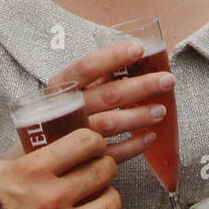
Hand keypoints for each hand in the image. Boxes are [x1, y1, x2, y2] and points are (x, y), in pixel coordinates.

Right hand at [0, 129, 119, 208]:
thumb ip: (18, 153)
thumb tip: (36, 137)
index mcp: (33, 170)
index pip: (84, 142)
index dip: (94, 140)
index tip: (92, 144)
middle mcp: (52, 196)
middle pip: (103, 169)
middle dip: (105, 164)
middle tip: (99, 165)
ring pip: (110, 201)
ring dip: (108, 193)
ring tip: (100, 191)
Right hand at [48, 41, 172, 163]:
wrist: (40, 149)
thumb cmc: (64, 110)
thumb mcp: (71, 88)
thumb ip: (97, 75)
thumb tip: (138, 53)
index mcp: (62, 85)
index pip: (87, 66)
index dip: (114, 56)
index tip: (139, 48)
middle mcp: (66, 109)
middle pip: (108, 94)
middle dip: (141, 86)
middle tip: (168, 80)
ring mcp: (74, 135)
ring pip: (111, 123)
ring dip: (139, 116)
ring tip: (162, 110)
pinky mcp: (82, 160)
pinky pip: (113, 153)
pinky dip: (133, 146)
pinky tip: (150, 137)